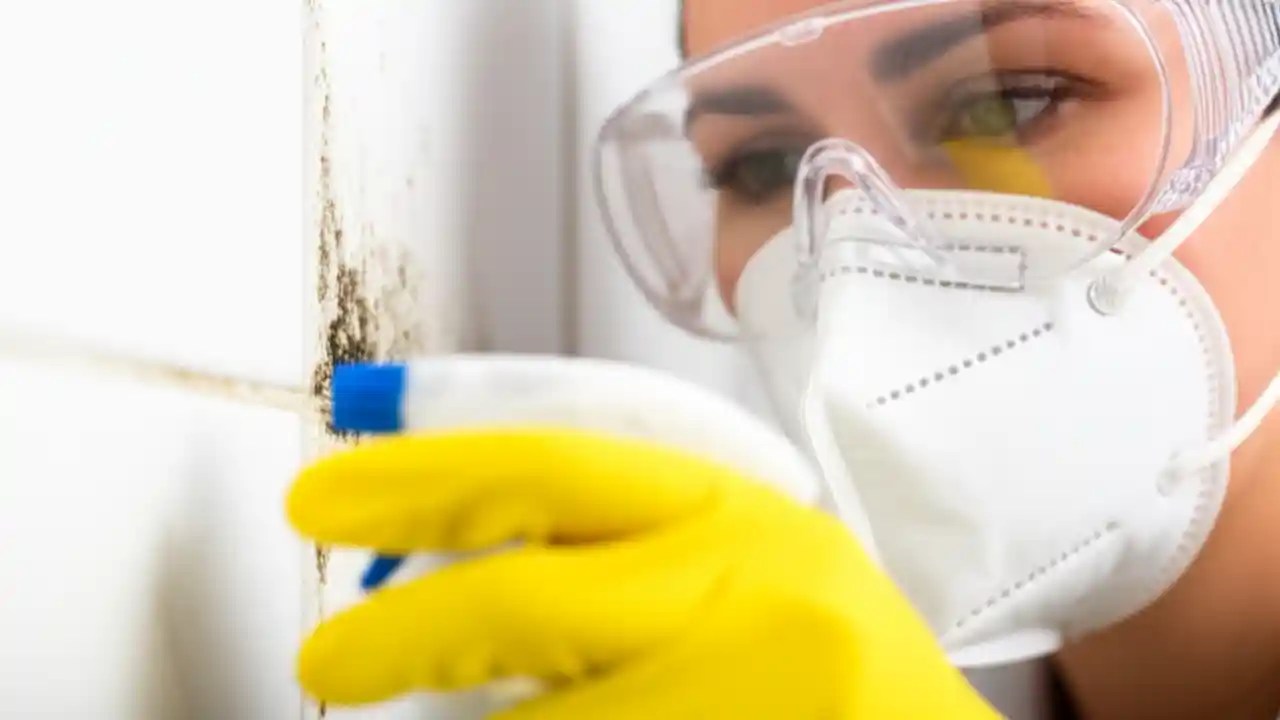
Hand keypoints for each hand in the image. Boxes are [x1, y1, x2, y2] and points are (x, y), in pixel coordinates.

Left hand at [288, 427, 998, 718]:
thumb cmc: (830, 663)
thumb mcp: (744, 565)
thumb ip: (624, 550)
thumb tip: (459, 556)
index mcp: (737, 516)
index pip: (551, 469)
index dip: (422, 478)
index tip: (326, 497)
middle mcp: (746, 597)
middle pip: (526, 600)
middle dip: (403, 633)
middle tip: (328, 660)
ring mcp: (750, 697)